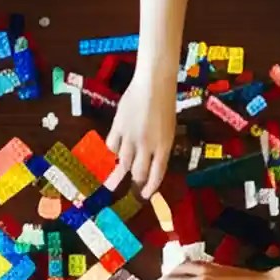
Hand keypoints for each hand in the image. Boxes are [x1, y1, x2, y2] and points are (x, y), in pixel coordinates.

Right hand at [105, 70, 175, 198]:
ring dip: (120, 171)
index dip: (150, 188)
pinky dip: (112, 152)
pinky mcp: (118, 127)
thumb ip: (159, 147)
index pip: (156, 175)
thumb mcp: (168, 130)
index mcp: (164, 146)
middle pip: (139, 172)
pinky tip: (112, 153)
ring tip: (115, 179)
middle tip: (133, 185)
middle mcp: (147, 146)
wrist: (153, 84)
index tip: (145, 195)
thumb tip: (149, 163)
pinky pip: (111, 146)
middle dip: (136, 181)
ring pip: (123, 163)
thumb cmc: (165, 105)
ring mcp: (131, 137)